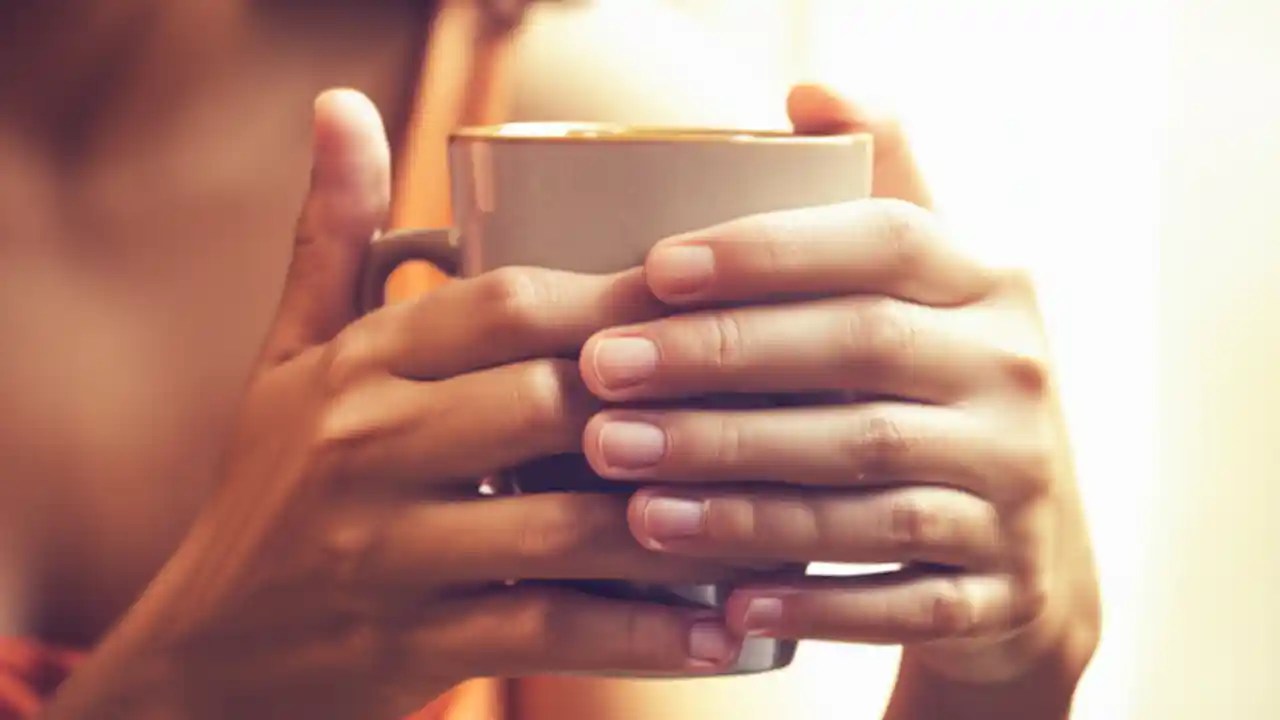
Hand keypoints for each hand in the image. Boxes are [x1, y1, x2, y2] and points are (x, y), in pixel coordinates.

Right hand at [46, 90, 746, 719]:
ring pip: (565, 522)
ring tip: (778, 516)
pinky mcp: (410, 643)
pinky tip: (715, 636)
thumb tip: (340, 104)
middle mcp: (366, 446)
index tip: (717, 298)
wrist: (208, 654)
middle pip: (552, 400)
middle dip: (671, 401)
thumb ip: (331, 239)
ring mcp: (387, 551)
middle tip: (774, 399)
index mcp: (358, 366)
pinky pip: (547, 630)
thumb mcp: (289, 359)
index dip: (624, 298)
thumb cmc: (273, 489)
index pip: (507, 304)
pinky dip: (639, 635)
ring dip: (683, 521)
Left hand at [577, 86, 1099, 689]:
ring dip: (737, 489)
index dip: (766, 252)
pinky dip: (813, 604)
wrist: (1033, 560)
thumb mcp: (933, 297)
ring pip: (865, 483)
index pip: (881, 241)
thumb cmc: (937, 395)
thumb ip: (880, 194)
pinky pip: (899, 599)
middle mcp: (1016, 378)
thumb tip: (806, 91)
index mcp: (989, 287)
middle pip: (856, 356)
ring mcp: (1017, 489)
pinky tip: (726, 607)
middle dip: (717, 366)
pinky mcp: (1000, 589)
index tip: (652, 267)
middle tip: (598, 379)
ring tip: (627, 490)